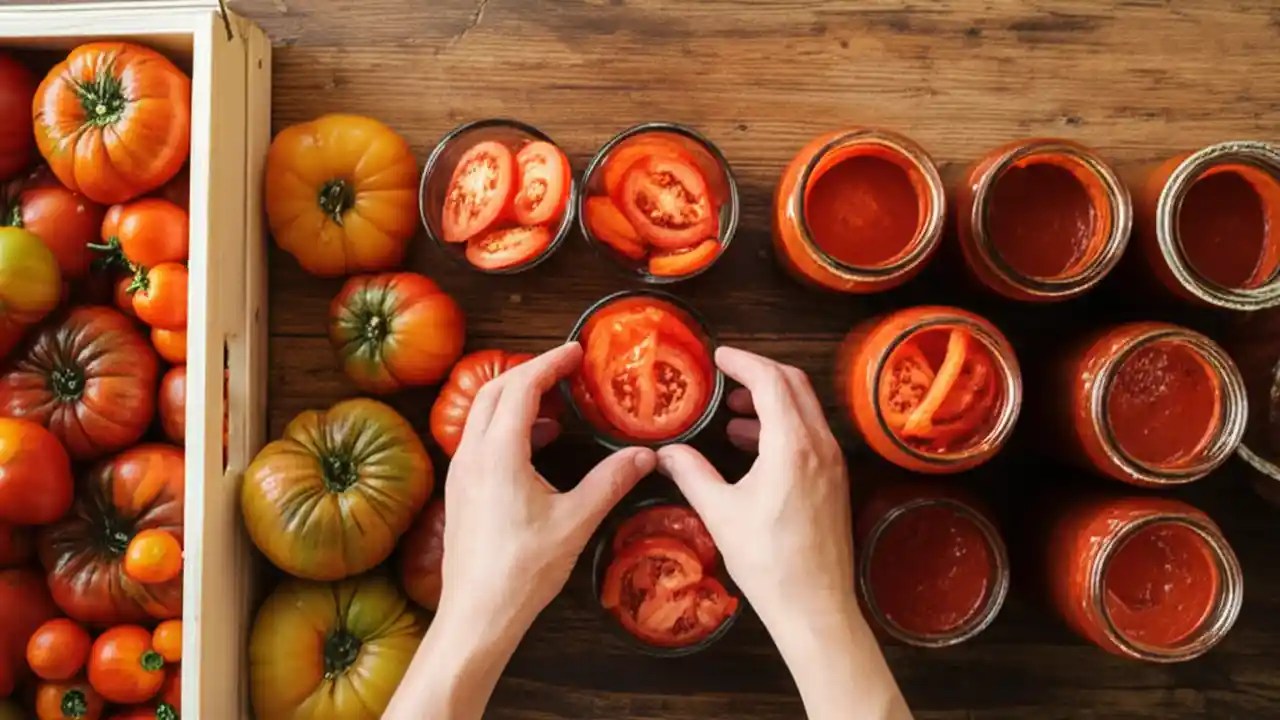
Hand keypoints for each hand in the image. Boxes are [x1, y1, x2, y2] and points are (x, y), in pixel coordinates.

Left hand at [438, 341, 656, 632]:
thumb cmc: (523, 570)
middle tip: (564, 369)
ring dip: (515, 398)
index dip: (550, 363)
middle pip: (494, 390)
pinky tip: (534, 444)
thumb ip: (610, 482)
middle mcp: (471, 454)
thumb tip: (646, 455)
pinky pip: (479, 438)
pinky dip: (505, 425)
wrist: (476, 614)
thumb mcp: (576, 522)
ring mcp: (461, 472)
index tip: (576, 351)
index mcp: (499, 453)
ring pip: (481, 414)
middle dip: (529, 371)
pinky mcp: (460, 490)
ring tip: (554, 404)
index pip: (521, 386)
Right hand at [657, 347, 908, 719]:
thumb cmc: (768, 562)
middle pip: (794, 385)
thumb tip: (665, 452)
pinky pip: (810, 434)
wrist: (815, 606)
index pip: (770, 381)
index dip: (743, 362)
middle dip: (759, 374)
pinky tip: (753, 446)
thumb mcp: (720, 513)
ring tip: (732, 414)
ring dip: (770, 401)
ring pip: (805, 409)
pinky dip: (782, 426)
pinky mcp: (835, 481)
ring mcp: (833, 463)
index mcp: (793, 445)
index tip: (717, 357)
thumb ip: (691, 473)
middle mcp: (821, 445)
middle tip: (724, 378)